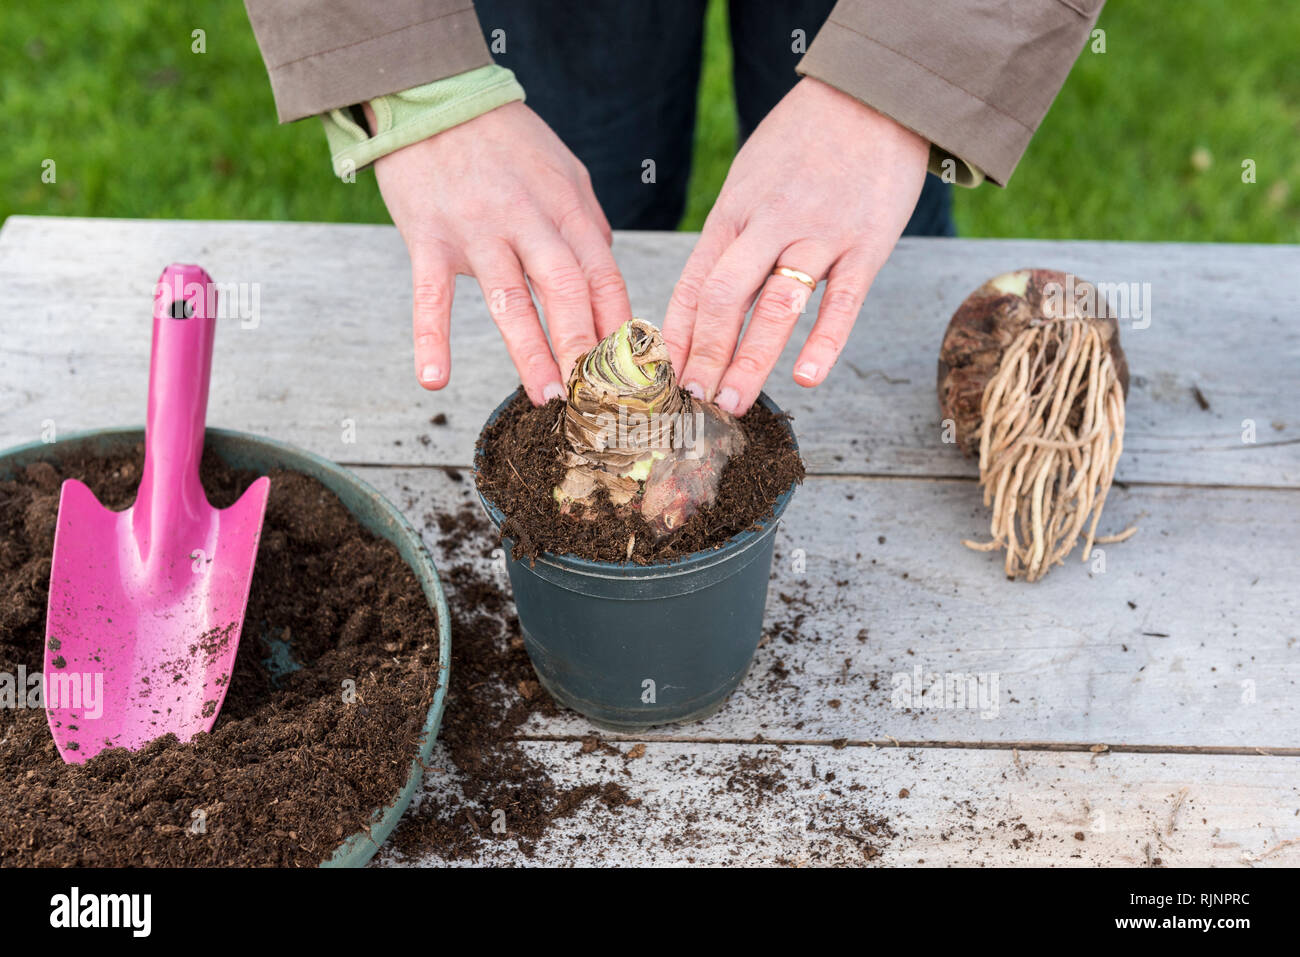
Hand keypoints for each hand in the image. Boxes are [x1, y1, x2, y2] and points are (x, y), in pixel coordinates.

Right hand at [371, 101, 631, 403]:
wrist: (434, 95)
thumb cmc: (504, 141)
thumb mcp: (563, 170)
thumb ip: (586, 223)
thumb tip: (605, 273)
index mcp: (565, 208)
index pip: (603, 274)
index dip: (619, 324)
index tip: (631, 369)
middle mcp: (528, 219)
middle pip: (565, 288)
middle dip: (584, 345)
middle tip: (596, 394)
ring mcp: (477, 229)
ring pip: (509, 298)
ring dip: (530, 351)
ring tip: (547, 395)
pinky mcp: (428, 236)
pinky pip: (430, 294)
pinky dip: (431, 338)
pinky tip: (435, 379)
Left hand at [662, 77, 929, 413]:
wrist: (873, 95)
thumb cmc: (804, 141)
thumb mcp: (751, 177)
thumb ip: (733, 233)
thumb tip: (708, 294)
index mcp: (735, 211)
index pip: (695, 282)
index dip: (677, 335)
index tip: (665, 376)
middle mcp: (770, 224)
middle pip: (726, 299)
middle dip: (706, 355)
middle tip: (695, 400)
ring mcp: (819, 234)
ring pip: (778, 306)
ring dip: (751, 360)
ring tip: (734, 401)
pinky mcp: (867, 243)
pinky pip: (843, 301)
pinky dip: (824, 342)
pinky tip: (806, 378)